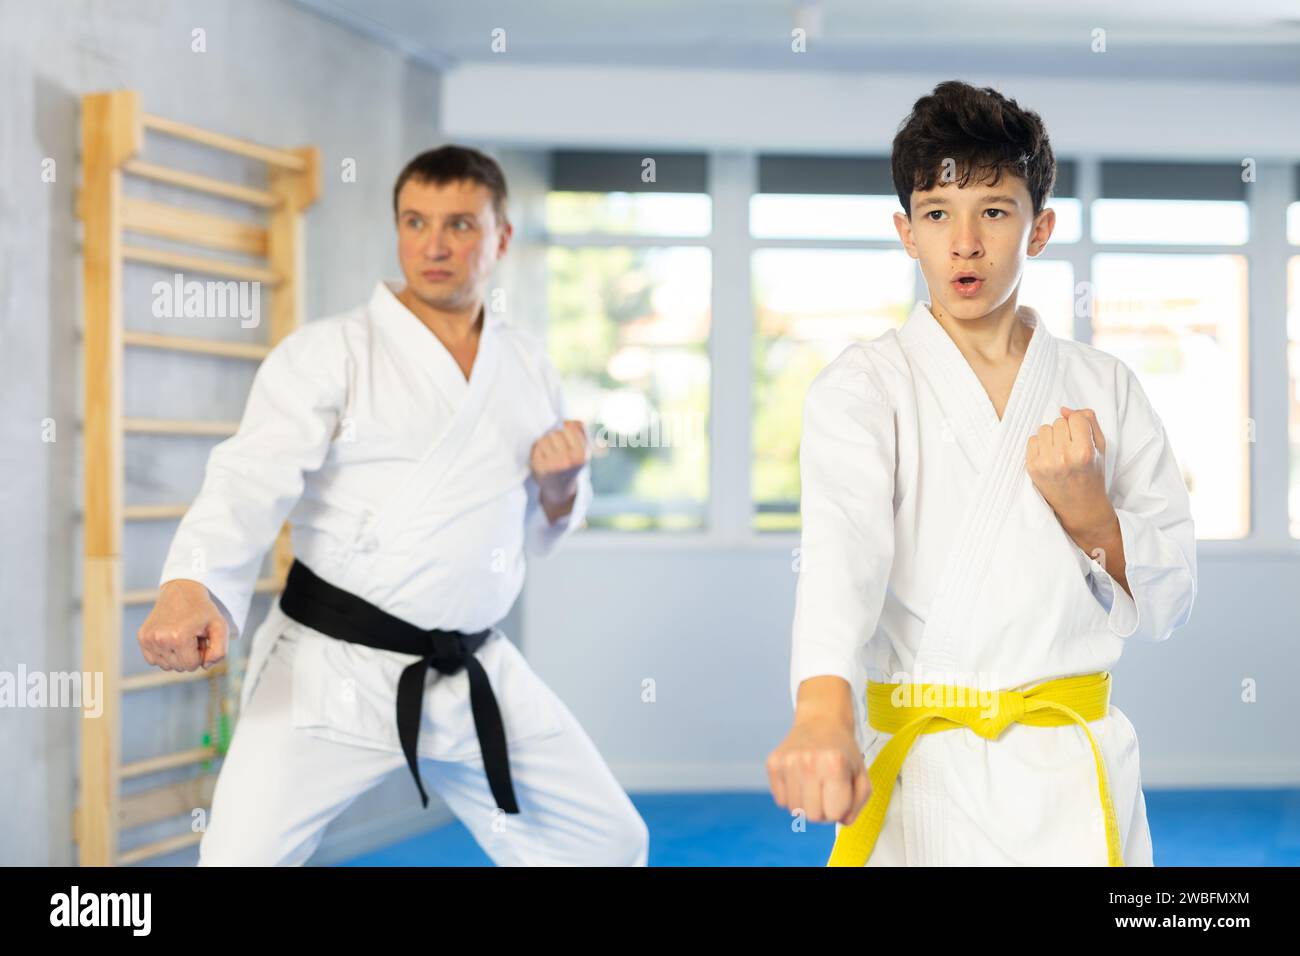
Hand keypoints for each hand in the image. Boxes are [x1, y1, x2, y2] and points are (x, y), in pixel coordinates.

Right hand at [138, 579, 227, 671]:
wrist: (182, 591)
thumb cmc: (202, 611)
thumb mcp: (220, 626)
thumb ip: (220, 651)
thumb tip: (205, 666)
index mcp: (179, 637)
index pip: (192, 665)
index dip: (200, 654)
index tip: (200, 638)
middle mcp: (160, 639)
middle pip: (179, 667)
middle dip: (189, 655)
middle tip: (191, 636)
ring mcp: (148, 638)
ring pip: (166, 666)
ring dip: (176, 655)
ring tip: (181, 636)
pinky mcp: (142, 637)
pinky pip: (153, 660)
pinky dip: (163, 654)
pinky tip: (170, 638)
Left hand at [529, 419, 588, 512]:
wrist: (560, 487)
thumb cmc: (571, 461)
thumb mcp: (582, 446)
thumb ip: (579, 429)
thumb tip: (565, 420)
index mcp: (582, 454)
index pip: (568, 428)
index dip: (564, 431)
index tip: (565, 439)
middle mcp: (569, 460)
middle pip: (554, 433)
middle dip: (553, 436)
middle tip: (555, 447)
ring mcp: (554, 465)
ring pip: (543, 440)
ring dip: (543, 443)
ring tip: (548, 453)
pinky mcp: (540, 468)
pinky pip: (535, 448)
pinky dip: (536, 450)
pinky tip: (542, 458)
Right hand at [767, 717, 870, 825]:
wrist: (821, 721)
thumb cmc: (843, 752)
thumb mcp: (862, 776)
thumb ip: (857, 805)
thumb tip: (840, 820)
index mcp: (834, 765)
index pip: (833, 814)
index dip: (838, 809)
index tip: (839, 793)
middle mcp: (808, 762)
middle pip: (811, 816)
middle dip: (821, 809)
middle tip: (826, 790)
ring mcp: (788, 762)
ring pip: (794, 810)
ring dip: (805, 803)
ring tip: (813, 783)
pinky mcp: (773, 762)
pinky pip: (780, 800)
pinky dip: (791, 796)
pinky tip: (800, 779)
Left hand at [1026, 406, 1110, 534]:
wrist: (1081, 506)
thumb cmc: (1092, 474)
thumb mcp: (1100, 447)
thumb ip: (1088, 421)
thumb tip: (1063, 409)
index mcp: (1084, 451)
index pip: (1076, 418)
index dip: (1079, 425)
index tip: (1081, 438)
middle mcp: (1063, 457)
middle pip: (1058, 422)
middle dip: (1065, 431)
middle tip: (1071, 448)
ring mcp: (1045, 463)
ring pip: (1044, 429)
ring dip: (1052, 437)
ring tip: (1060, 452)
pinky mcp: (1032, 468)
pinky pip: (1032, 440)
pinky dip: (1040, 446)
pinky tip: (1050, 458)